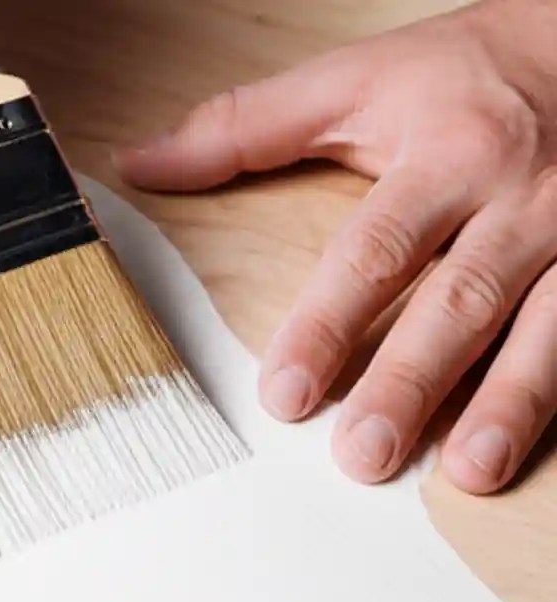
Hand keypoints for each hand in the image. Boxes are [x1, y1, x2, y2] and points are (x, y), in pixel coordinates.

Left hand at [114, 0, 556, 493]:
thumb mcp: (354, 80)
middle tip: (361, 456)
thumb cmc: (464, 72)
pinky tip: (530, 446)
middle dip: (410, 382)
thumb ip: (245, 127)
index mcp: (445, 155)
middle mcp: (519, 199)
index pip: (374, 253)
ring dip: (509, 403)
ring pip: (546, 327)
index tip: (284, 396)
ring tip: (466, 471)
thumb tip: (143, 162)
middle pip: (459, 302)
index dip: (326, 325)